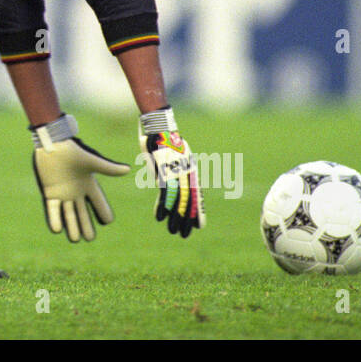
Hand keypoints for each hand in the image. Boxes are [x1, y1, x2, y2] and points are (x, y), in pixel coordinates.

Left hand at [32, 114, 131, 241]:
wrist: (53, 145)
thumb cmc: (72, 151)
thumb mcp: (91, 161)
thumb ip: (108, 168)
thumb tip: (128, 169)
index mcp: (88, 184)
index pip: (99, 203)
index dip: (103, 212)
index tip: (108, 221)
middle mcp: (77, 192)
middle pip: (83, 213)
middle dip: (86, 225)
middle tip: (90, 238)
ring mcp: (63, 193)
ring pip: (69, 214)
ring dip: (72, 226)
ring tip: (75, 239)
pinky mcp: (50, 192)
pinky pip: (53, 209)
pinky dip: (54, 219)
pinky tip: (57, 230)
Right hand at [139, 109, 204, 237]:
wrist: (160, 126)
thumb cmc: (163, 139)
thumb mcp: (170, 156)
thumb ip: (169, 170)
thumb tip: (163, 181)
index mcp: (189, 171)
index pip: (196, 195)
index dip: (198, 211)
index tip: (199, 226)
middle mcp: (186, 174)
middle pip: (189, 201)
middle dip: (187, 220)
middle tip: (184, 235)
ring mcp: (176, 173)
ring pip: (178, 200)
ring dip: (175, 217)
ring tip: (172, 232)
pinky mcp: (164, 171)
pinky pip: (165, 192)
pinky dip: (162, 205)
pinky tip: (160, 218)